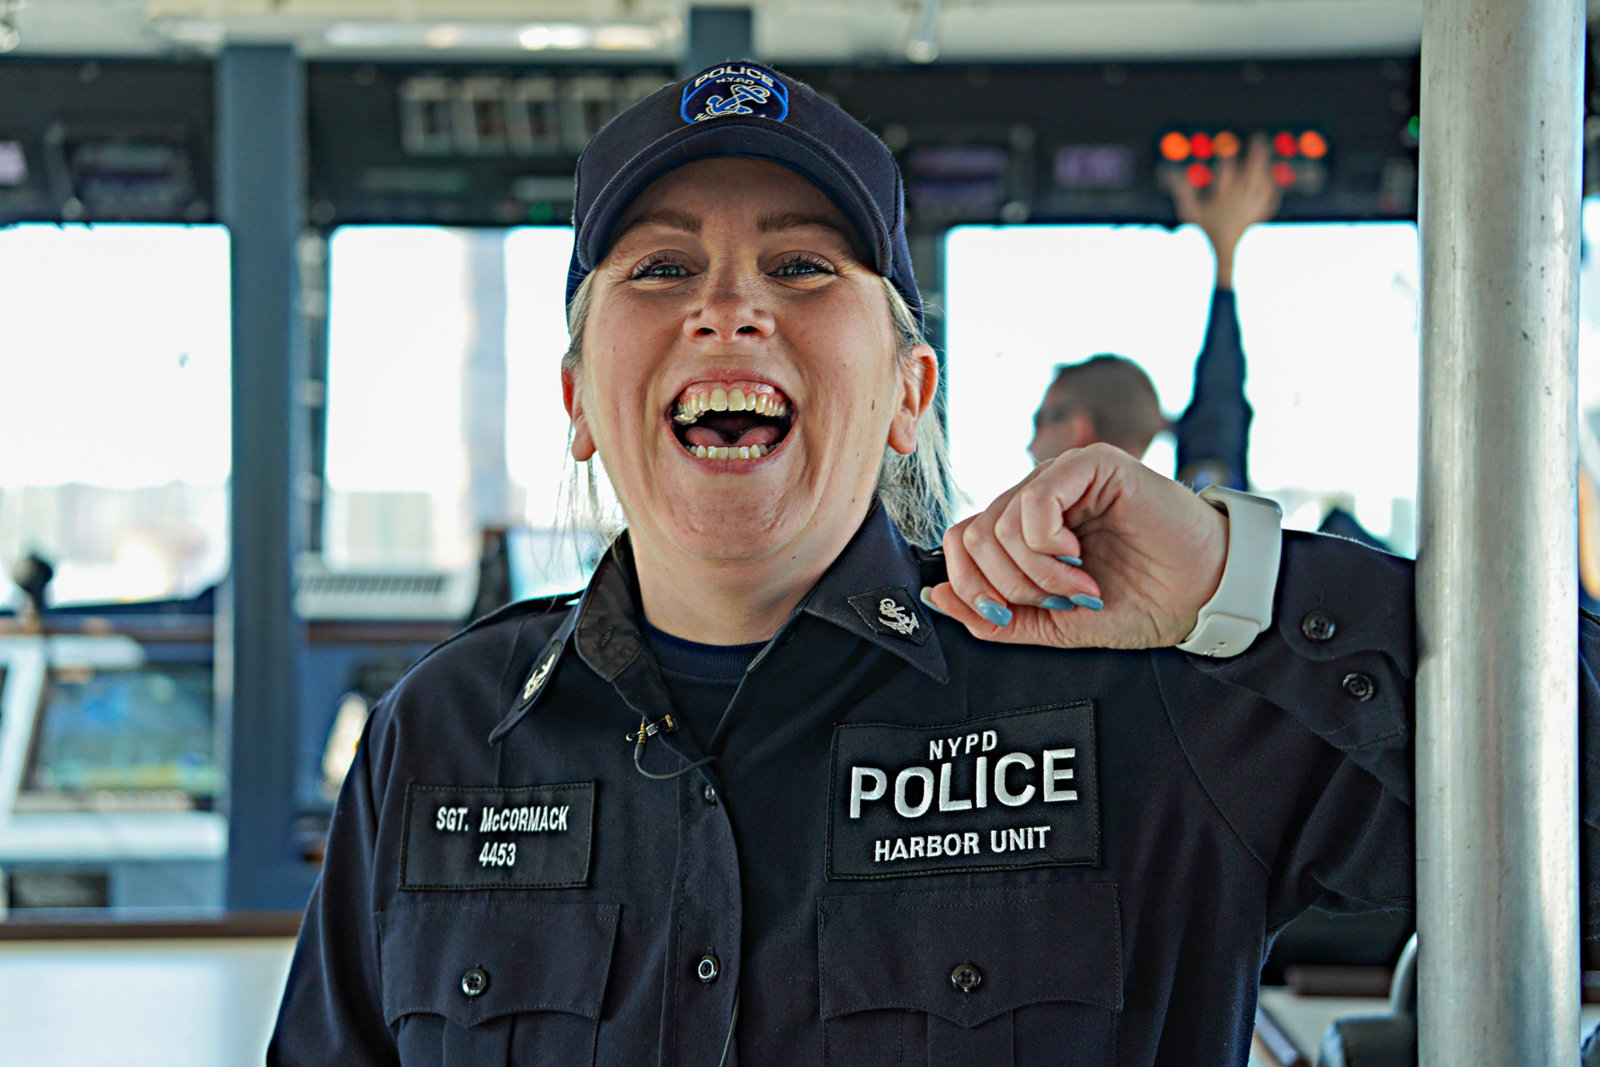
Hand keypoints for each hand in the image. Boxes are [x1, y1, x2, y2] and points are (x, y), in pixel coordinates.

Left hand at [922, 444, 1227, 649]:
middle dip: (1009, 587)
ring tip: (1080, 588)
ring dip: (1037, 573)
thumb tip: (935, 598)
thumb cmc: (1141, 602)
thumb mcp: (1056, 625)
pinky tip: (1081, 559)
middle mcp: (1035, 497)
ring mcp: (1061, 477)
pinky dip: (1049, 545)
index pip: (960, 543)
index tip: (1010, 616)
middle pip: (973, 536)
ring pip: (1000, 524)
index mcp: (1023, 530)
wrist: (1205, 593)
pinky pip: (1035, 501)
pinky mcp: (1090, 465)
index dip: (971, 587)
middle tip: (1059, 602)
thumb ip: (997, 616)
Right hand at [1168, 135, 1280, 286]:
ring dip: (1264, 166)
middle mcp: (1240, 199)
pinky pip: (1269, 197)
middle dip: (1255, 154)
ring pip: (1261, 182)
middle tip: (1258, 139)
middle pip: (1251, 172)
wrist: (1224, 251)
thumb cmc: (1207, 231)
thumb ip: (1183, 194)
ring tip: (1265, 153)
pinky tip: (1272, 180)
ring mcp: (1251, 205)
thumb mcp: (1191, 213)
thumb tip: (1173, 176)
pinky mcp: (1258, 213)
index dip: (1227, 158)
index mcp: (1223, 196)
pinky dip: (1272, 187)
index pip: (1226, 171)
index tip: (1227, 149)